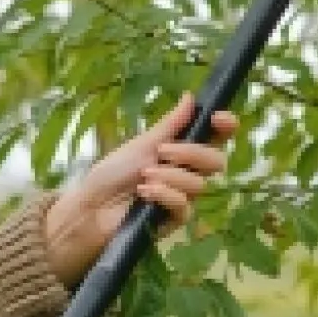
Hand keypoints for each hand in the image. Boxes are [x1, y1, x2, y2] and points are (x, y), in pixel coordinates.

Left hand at [44, 92, 237, 286]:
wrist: (93, 206)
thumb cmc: (114, 172)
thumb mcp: (142, 144)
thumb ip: (170, 125)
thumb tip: (191, 97)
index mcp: (181, 150)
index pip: (214, 138)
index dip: (225, 127)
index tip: (221, 118)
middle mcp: (187, 172)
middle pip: (216, 161)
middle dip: (192, 153)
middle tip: (163, 152)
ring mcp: (183, 197)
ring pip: (199, 184)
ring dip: (169, 177)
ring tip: (143, 176)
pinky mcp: (175, 219)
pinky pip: (184, 206)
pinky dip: (164, 195)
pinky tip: (144, 193)